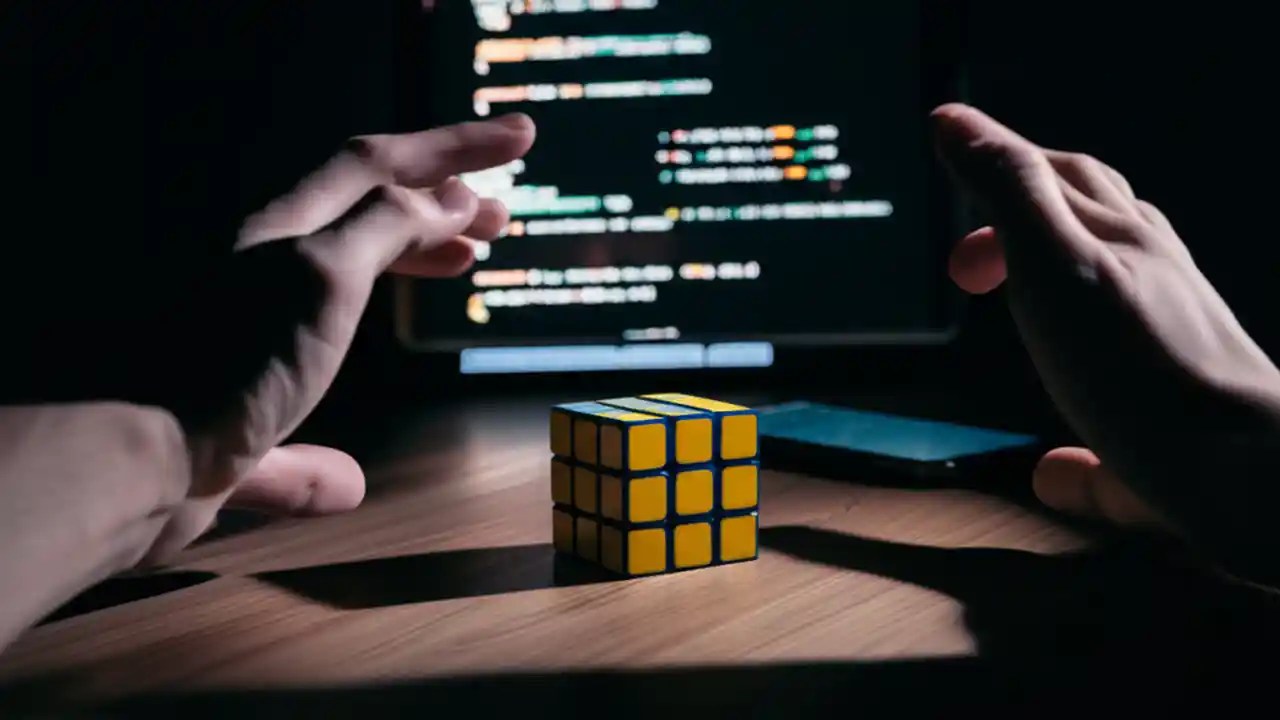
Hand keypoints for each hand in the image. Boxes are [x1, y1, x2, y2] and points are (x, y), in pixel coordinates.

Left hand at [141, 113, 535, 563]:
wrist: (135, 462)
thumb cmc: (231, 360)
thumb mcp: (323, 273)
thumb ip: (386, 229)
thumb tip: (450, 199)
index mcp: (285, 230)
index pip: (380, 163)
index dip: (455, 145)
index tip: (521, 137)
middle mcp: (267, 270)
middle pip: (366, 214)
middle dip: (438, 202)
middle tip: (501, 212)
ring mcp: (254, 335)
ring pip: (347, 284)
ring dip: (411, 262)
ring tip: (465, 263)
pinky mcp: (243, 407)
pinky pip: (305, 394)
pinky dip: (341, 422)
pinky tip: (356, 475)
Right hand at [933, 104, 1279, 576]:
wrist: (1247, 472)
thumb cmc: (1144, 367)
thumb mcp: (1055, 259)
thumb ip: (1008, 189)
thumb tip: (954, 123)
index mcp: (1119, 240)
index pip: (1056, 173)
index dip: (996, 158)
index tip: (944, 151)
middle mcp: (1148, 288)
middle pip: (1089, 230)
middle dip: (1025, 218)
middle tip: (970, 251)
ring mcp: (1162, 360)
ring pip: (1110, 311)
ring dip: (1057, 300)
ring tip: (1018, 311)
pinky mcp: (1163, 443)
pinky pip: (1112, 436)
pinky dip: (1073, 447)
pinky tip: (1049, 470)